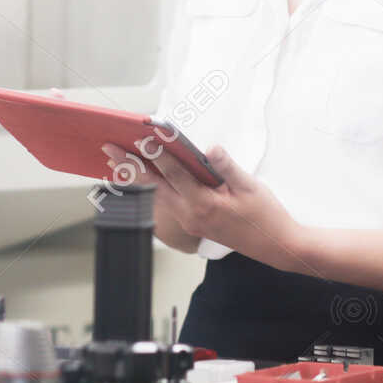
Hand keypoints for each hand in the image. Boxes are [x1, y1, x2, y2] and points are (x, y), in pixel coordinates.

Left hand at [101, 140, 304, 268]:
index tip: (141, 138)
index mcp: (204, 204)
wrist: (274, 245)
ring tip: (116, 163)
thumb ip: (227, 167)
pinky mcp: (192, 225)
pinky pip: (165, 204)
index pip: (174, 173)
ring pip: (155, 197)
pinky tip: (143, 180)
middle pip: (153, 187)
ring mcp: (189, 222)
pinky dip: (151, 190)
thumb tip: (210, 149)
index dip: (157, 153)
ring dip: (135, 178)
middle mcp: (191, 215)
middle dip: (130, 166)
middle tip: (109, 150)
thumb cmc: (265, 215)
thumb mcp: (250, 186)